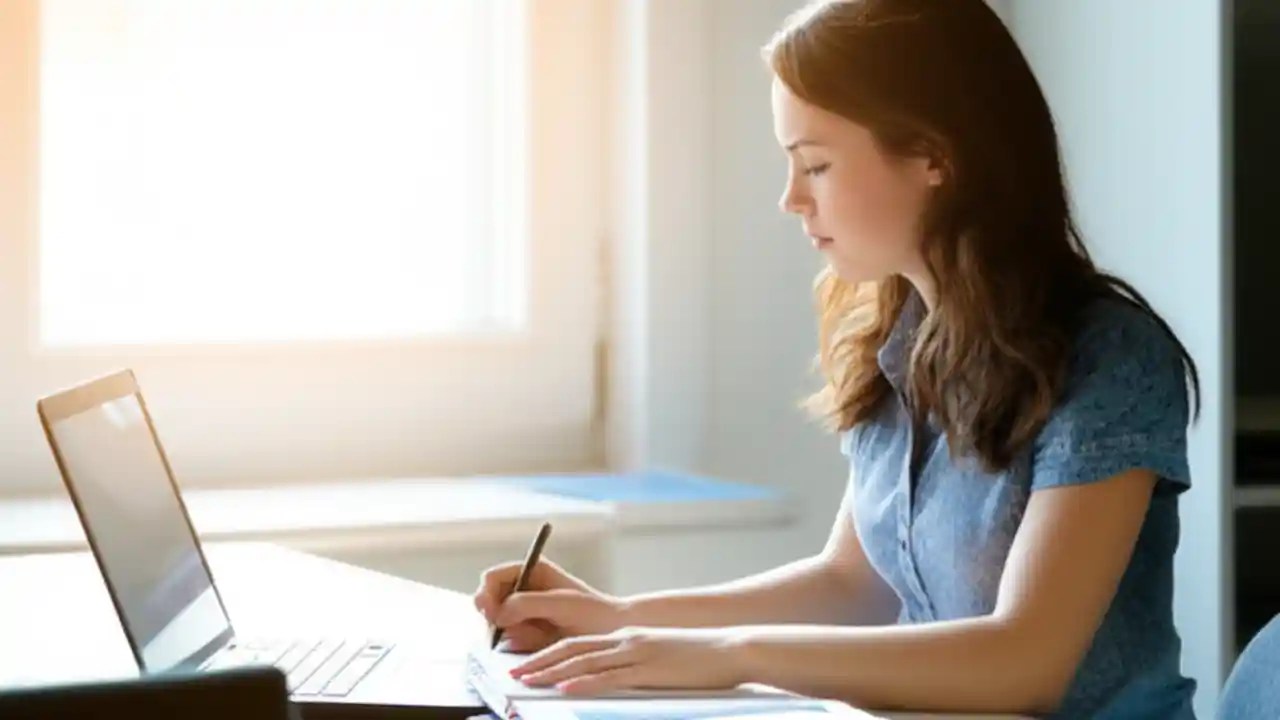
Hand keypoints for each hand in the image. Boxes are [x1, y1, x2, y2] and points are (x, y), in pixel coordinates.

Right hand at [473, 558, 625, 652]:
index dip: (486, 593)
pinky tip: (542, 640)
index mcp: (530, 570)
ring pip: (498, 623)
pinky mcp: (526, 631)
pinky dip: (522, 642)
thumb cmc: (592, 612)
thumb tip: (498, 613)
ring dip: (514, 632)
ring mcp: (523, 611)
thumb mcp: (560, 604)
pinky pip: (510, 639)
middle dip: (498, 617)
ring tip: (541, 634)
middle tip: (515, 629)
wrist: (610, 633)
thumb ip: (527, 604)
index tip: (490, 612)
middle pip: (489, 601)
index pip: (493, 577)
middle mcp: (523, 588)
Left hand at [509, 627, 746, 694]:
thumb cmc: (700, 657)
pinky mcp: (648, 669)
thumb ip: (637, 663)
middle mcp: (626, 641)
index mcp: (628, 638)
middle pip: (573, 648)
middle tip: (513, 672)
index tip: (528, 664)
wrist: (731, 648)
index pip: (579, 643)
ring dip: (552, 671)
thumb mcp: (661, 656)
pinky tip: (567, 688)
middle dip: (540, 661)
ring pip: (584, 661)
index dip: (549, 654)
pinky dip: (585, 682)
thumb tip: (618, 676)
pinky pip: (610, 677)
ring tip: (527, 680)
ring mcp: (636, 653)